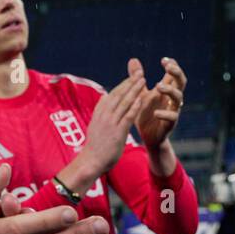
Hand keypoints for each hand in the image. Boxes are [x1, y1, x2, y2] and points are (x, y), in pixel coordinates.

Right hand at [74, 59, 144, 180]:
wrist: (91, 161)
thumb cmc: (95, 147)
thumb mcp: (96, 127)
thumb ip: (101, 115)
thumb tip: (104, 103)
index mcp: (98, 113)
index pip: (111, 95)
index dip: (122, 85)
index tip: (131, 77)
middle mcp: (104, 115)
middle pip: (118, 94)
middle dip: (130, 83)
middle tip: (140, 72)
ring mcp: (110, 123)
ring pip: (124, 102)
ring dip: (134, 90)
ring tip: (143, 80)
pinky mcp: (117, 131)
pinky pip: (128, 116)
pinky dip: (135, 106)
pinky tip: (143, 98)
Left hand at [134, 57, 185, 149]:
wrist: (147, 136)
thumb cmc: (145, 113)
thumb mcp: (139, 94)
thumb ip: (137, 78)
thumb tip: (133, 59)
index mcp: (165, 90)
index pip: (174, 74)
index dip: (172, 65)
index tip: (164, 60)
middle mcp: (171, 98)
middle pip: (181, 82)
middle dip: (177, 73)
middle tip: (168, 67)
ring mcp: (173, 110)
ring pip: (179, 98)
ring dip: (169, 91)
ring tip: (158, 86)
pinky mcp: (170, 124)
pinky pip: (172, 117)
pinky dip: (165, 114)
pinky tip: (155, 112)